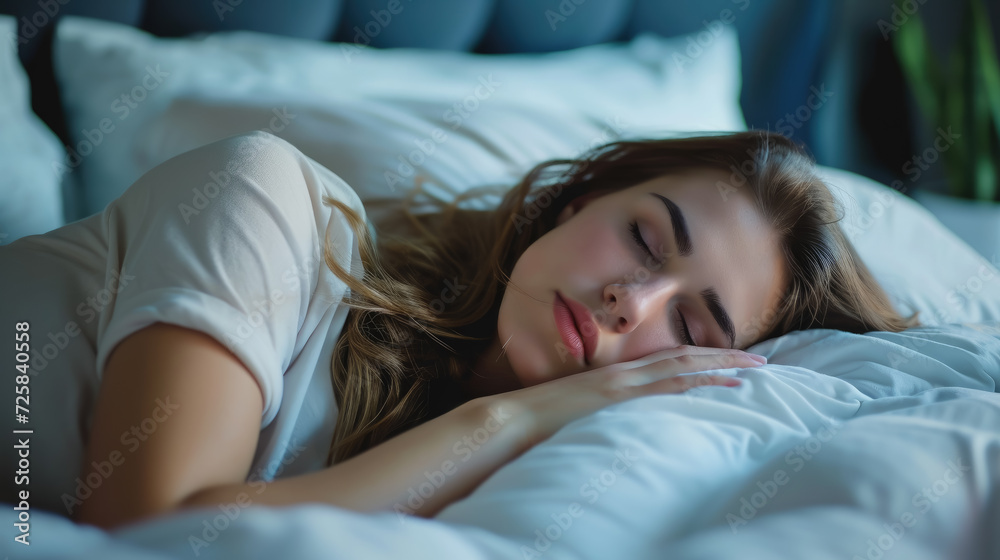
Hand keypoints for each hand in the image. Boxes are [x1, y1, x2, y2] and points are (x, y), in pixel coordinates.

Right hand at [489, 346, 764, 446]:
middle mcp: (623, 374)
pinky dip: (701, 382)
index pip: (667, 362)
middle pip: (683, 357)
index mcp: (615, 378)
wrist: (510, 420)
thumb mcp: (576, 416)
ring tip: (757, 368)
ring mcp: (622, 383)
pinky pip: (669, 385)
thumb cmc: (536, 424)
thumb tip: (615, 426)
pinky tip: (727, 386)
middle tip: (762, 361)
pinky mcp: (619, 396)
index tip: (731, 363)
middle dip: (724, 358)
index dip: (701, 359)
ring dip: (722, 365)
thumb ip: (600, 415)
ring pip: (683, 365)